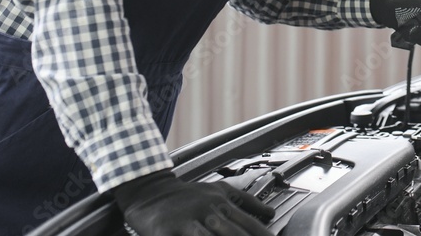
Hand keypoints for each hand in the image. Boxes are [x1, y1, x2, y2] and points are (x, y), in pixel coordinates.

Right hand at [112, 169, 273, 235]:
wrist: (150, 191)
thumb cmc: (188, 195)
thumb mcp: (219, 189)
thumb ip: (246, 200)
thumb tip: (270, 213)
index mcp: (222, 202)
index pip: (249, 223)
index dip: (262, 235)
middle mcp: (208, 210)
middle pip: (233, 233)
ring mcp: (188, 220)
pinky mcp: (168, 230)